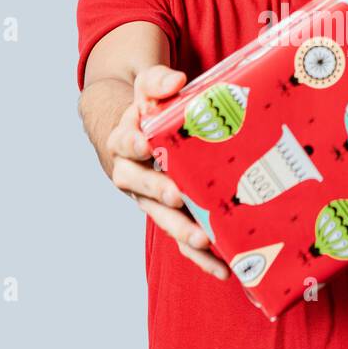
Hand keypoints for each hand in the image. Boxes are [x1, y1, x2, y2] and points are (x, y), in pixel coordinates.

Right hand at [105, 65, 229, 279]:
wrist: (142, 134)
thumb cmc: (150, 110)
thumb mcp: (150, 87)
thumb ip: (158, 81)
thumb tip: (176, 80)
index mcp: (126, 142)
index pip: (123, 143)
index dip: (132, 145)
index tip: (145, 145)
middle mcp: (133, 175)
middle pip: (140, 188)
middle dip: (158, 193)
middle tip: (177, 196)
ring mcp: (152, 200)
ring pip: (162, 218)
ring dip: (181, 232)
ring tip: (204, 241)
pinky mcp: (173, 216)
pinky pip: (183, 238)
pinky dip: (200, 256)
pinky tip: (224, 269)